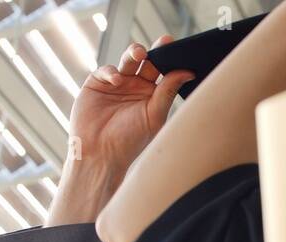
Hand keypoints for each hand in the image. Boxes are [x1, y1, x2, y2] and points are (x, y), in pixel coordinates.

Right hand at [70, 37, 193, 173]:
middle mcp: (135, 87)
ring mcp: (116, 84)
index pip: (163, 71)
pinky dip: (112, 72)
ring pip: (128, 60)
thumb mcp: (154, 116)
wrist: (100, 154)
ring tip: (140, 53)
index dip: (169, 58)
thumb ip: (168, 92)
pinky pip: (106, 70)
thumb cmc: (129, 141)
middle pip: (147, 61)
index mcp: (151, 94)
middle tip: (164, 43)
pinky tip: (117, 81)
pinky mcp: (97, 84)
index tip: (177, 47)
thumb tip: (188, 72)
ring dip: (134, 52)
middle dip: (154, 51)